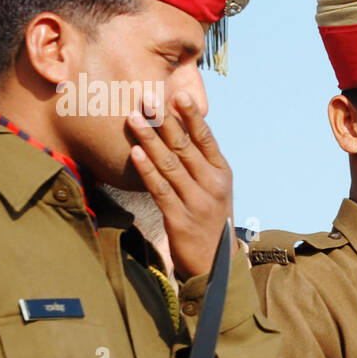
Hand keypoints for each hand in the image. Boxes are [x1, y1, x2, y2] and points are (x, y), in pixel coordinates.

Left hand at [127, 90, 232, 278]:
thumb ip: (201, 164)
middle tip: (146, 97)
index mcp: (222, 174)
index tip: (178, 93)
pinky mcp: (179, 219)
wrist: (215, 263)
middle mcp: (212, 185)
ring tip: (134, 117)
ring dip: (150, 138)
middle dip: (164, 120)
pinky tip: (136, 152)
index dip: (191, 115)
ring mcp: (197, 202)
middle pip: (185, 146)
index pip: (205, 138)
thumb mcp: (214, 190)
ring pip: (170, 163)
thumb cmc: (210, 220)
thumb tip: (181, 131)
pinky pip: (160, 189)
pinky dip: (147, 169)